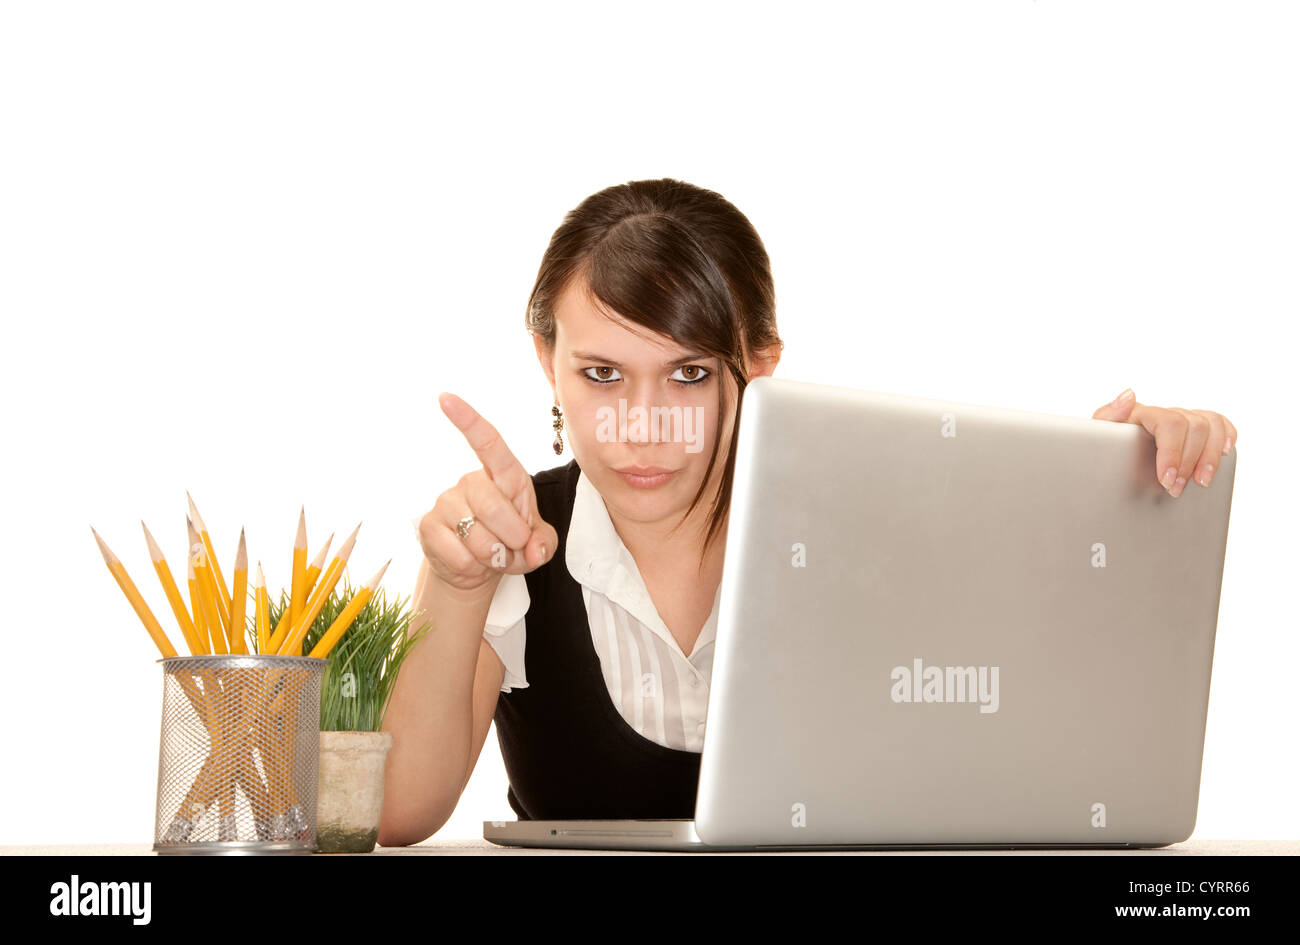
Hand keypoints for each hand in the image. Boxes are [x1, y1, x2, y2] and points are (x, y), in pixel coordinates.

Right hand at [415, 392, 558, 591]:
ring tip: (492, 556)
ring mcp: (446, 502)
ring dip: (493, 557)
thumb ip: (544, 542)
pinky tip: (471, 562)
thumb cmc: (510, 542)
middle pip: (493, 505)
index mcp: (503, 476)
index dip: (469, 420)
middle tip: (513, 549)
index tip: (445, 397)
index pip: (487, 442)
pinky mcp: (429, 527)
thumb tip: (534, 546)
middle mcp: (471, 482)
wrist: (478, 569)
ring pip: (477, 536)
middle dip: (512, 537)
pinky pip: (459, 555)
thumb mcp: (537, 543)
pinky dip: (473, 568)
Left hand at [1092, 388, 1236, 497]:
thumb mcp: (1096, 437)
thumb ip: (1109, 416)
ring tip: (1201, 482)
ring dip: (1211, 456)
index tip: (1166, 480)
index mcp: (1141, 412)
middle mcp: (1165, 413)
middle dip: (1189, 462)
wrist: (1102, 464)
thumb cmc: (1100, 451)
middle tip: (1176, 490)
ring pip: (1211, 425)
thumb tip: (1130, 395)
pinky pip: (1220, 424)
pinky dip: (1227, 436)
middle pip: (1194, 426)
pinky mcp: (1195, 432)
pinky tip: (1225, 453)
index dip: (1173, 451)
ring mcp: (1182, 420)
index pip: (1169, 422)